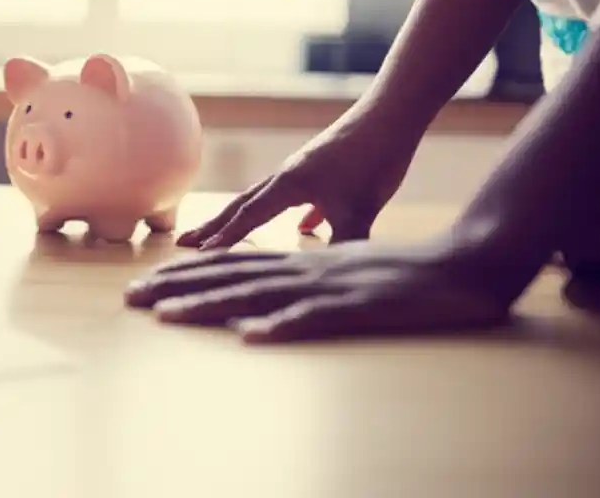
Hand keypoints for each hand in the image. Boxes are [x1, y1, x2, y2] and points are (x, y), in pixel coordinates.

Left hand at [125, 237, 515, 342]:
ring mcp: (332, 286)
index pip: (233, 266)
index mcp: (304, 263)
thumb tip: (269, 300)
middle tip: (130, 300)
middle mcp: (307, 269)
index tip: (146, 285)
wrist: (469, 263)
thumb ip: (310, 280)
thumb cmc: (408, 276)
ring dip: (210, 306)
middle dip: (178, 288)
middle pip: (231, 277)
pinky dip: (281, 326)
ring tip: (167, 316)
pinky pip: (315, 318)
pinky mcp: (360, 306)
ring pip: (258, 295)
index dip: (188, 275)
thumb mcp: (348, 274)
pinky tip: (249, 337)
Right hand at [180, 106, 420, 248]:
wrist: (392, 117)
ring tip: (227, 233)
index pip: (248, 216)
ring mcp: (304, 170)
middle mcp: (287, 176)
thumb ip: (342, 245)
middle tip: (183, 241)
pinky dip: (294, 213)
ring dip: (243, 218)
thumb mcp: (359, 210)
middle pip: (242, 205)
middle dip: (213, 226)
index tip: (196, 256)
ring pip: (265, 200)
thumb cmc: (373, 161)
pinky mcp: (324, 168)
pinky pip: (299, 196)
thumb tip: (330, 280)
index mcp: (289, 185)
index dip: (224, 238)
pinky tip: (306, 226)